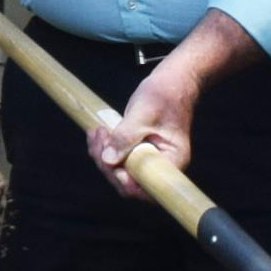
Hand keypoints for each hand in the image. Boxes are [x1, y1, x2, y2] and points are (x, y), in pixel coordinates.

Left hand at [86, 12, 259, 200]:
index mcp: (172, 161)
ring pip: (120, 171)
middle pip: (128, 182)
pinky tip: (99, 134)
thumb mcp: (143, 113)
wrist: (174, 81)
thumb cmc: (165, 94)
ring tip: (97, 133)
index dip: (123, 181)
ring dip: (102, 154)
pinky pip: (119, 159)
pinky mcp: (140, 152)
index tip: (111, 160)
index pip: (146, 188)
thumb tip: (108, 159)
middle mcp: (162, 166)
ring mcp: (150, 160)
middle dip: (107, 163)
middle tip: (98, 137)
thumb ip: (125, 137)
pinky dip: (105, 149)